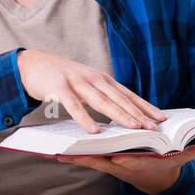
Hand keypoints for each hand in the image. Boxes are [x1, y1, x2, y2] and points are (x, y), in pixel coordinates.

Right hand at [15, 49, 165, 132]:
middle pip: (120, 98)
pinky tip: (94, 130)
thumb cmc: (61, 77)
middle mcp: (93, 79)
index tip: (161, 117)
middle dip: (139, 113)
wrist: (32, 64)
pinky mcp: (60, 89)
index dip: (145, 106)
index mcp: (101, 79)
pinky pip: (75, 106)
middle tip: (154, 128)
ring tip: (134, 128)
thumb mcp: (85, 82)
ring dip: (119, 115)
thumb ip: (100, 94)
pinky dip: (85, 119)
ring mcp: (77, 83)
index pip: (128, 94)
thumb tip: (120, 111)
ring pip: (102, 102)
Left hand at [56, 142, 194, 194]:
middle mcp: (126, 163)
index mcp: (143, 160)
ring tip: (60, 153)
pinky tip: (58, 153)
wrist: (155, 176)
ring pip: (94, 160)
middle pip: (108, 160)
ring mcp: (113, 163)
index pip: (134, 159)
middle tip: (76, 153)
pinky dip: (74, 156)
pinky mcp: (105, 160)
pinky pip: (88, 158)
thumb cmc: (167, 161)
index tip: (118, 155)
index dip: (126, 158)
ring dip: (77, 157)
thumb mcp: (182, 157)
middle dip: (93, 157)